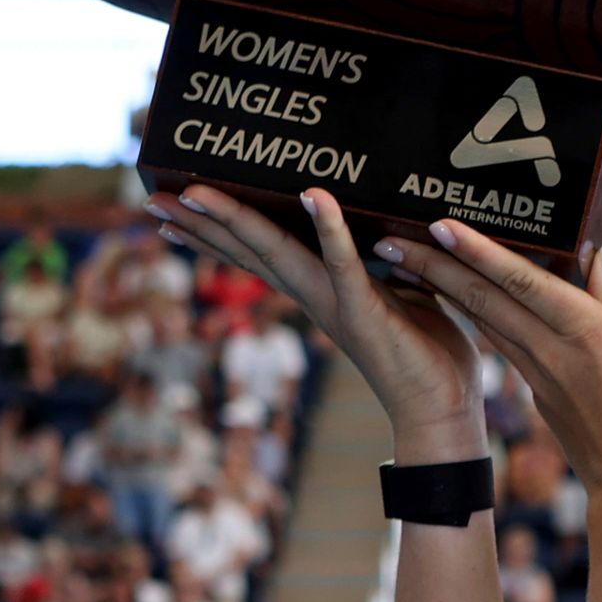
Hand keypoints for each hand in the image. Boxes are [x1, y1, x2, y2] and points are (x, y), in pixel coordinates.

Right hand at [147, 185, 482, 438]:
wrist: (445, 410)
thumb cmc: (427, 354)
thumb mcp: (404, 294)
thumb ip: (387, 262)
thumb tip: (388, 228)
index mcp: (321, 291)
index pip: (260, 254)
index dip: (219, 230)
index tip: (181, 204)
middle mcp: (316, 297)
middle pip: (249, 252)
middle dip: (202, 224)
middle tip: (156, 198)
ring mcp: (335, 304)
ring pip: (277, 253)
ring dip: (238, 221)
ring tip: (200, 191)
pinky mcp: (366, 311)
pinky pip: (345, 264)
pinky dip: (330, 229)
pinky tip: (313, 196)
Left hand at [367, 214, 601, 496]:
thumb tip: (597, 259)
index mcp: (587, 333)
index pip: (522, 283)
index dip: (480, 252)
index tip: (441, 226)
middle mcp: (552, 352)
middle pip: (485, 300)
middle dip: (435, 265)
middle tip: (390, 236)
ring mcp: (538, 375)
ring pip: (484, 320)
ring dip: (443, 289)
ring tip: (408, 260)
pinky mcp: (537, 392)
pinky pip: (502, 342)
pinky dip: (476, 314)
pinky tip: (461, 296)